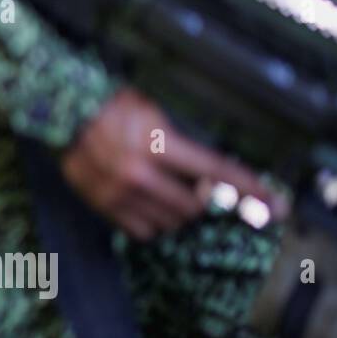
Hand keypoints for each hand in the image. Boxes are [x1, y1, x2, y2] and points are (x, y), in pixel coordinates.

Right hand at [60, 87, 284, 240]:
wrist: (62, 115)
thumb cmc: (111, 107)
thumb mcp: (151, 111)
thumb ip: (180, 144)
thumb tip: (209, 177)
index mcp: (156, 143)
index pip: (215, 171)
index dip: (248, 188)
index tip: (274, 204)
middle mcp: (139, 172)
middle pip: (194, 206)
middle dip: (202, 200)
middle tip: (195, 188)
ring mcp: (119, 193)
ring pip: (170, 222)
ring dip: (178, 213)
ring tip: (166, 193)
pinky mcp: (102, 205)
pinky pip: (142, 231)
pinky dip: (153, 223)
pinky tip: (147, 204)